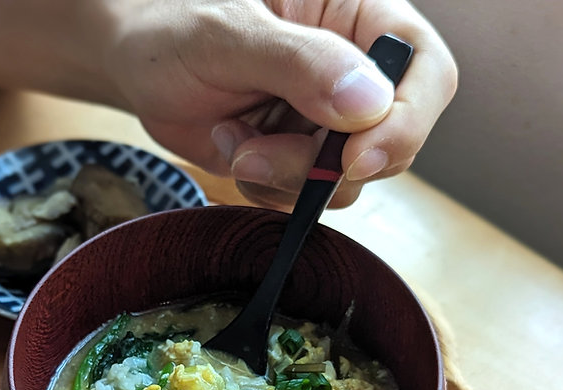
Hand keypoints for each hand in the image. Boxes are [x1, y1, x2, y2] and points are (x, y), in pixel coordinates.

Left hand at [106, 0, 456, 208]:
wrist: (137, 61)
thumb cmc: (176, 23)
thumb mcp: (229, 33)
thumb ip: (300, 63)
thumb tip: (370, 104)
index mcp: (359, 15)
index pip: (426, 71)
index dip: (406, 121)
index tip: (355, 157)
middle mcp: (356, 69)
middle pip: (392, 139)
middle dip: (325, 163)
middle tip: (258, 152)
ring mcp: (330, 119)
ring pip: (348, 180)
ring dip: (286, 177)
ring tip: (234, 138)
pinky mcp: (300, 157)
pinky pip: (307, 197)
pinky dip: (266, 187)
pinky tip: (232, 145)